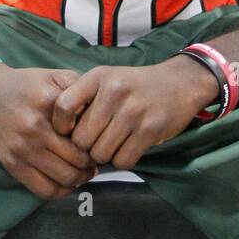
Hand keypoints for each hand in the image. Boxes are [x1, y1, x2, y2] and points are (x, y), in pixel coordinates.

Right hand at [0, 62, 99, 199]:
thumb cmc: (28, 85)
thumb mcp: (56, 76)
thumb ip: (82, 90)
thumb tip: (104, 115)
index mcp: (50, 104)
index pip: (85, 132)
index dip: (99, 140)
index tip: (102, 141)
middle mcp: (34, 128)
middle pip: (77, 160)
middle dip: (91, 164)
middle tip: (96, 161)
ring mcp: (21, 149)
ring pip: (63, 178)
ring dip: (79, 179)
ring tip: (83, 172)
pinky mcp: (11, 164)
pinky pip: (43, 190)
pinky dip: (60, 191)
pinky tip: (65, 182)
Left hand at [51, 58, 217, 170]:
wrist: (180, 82)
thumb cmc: (135, 86)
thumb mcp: (107, 79)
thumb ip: (83, 98)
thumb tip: (58, 133)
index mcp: (98, 77)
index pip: (63, 106)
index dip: (60, 126)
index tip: (68, 132)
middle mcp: (114, 92)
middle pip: (81, 139)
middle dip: (86, 148)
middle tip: (96, 143)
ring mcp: (133, 111)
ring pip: (101, 153)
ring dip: (105, 155)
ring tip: (114, 144)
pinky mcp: (150, 129)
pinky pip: (123, 160)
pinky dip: (123, 160)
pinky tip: (129, 148)